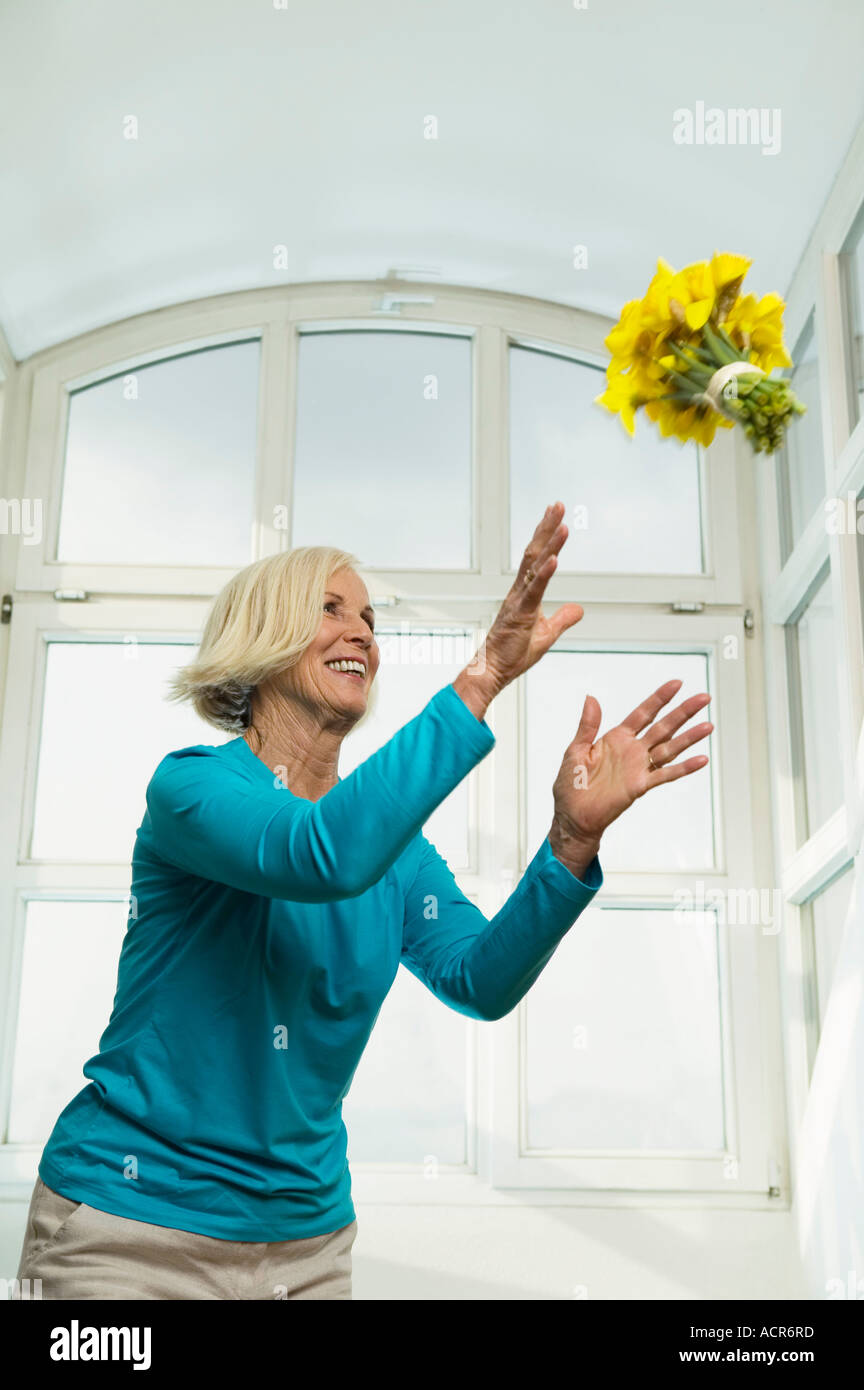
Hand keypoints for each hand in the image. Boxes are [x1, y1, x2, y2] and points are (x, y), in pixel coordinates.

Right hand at [452, 502, 582, 718]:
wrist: (491, 672)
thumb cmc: (513, 654)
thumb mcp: (547, 635)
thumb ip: (563, 619)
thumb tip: (579, 609)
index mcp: (525, 594)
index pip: (538, 559)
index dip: (548, 537)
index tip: (557, 516)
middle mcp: (519, 591)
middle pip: (535, 553)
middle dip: (546, 528)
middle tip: (557, 505)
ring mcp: (518, 601)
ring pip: (534, 565)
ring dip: (549, 543)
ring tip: (561, 522)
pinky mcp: (519, 614)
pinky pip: (534, 590)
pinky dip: (545, 573)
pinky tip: (555, 558)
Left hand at [548, 679, 712, 877]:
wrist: (572, 816)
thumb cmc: (571, 785)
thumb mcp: (576, 750)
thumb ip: (587, 725)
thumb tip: (591, 698)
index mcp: (616, 738)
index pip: (643, 713)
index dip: (659, 698)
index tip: (677, 684)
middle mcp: (632, 751)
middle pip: (663, 727)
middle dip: (683, 712)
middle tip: (704, 698)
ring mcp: (638, 768)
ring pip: (669, 748)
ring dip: (689, 737)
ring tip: (708, 726)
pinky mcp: (640, 786)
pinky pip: (665, 775)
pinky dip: (684, 768)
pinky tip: (701, 759)